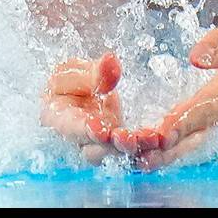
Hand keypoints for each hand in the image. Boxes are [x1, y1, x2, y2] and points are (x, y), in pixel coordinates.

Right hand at [40, 53, 158, 163]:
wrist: (81, 91)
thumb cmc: (72, 80)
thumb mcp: (76, 69)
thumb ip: (94, 71)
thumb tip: (110, 62)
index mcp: (58, 117)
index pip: (70, 127)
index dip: (84, 130)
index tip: (100, 129)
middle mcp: (78, 138)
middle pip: (93, 150)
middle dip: (112, 146)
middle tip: (129, 139)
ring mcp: (99, 145)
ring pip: (113, 154)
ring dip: (132, 148)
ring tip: (150, 139)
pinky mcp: (116, 146)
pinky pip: (129, 151)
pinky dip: (143, 148)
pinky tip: (158, 141)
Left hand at [135, 24, 217, 170]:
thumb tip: (195, 57)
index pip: (208, 108)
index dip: (185, 121)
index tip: (162, 131)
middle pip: (195, 136)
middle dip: (167, 146)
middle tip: (139, 152)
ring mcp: (216, 124)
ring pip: (188, 144)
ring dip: (162, 153)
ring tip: (135, 158)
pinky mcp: (206, 126)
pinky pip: (186, 142)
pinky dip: (165, 151)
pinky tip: (142, 156)